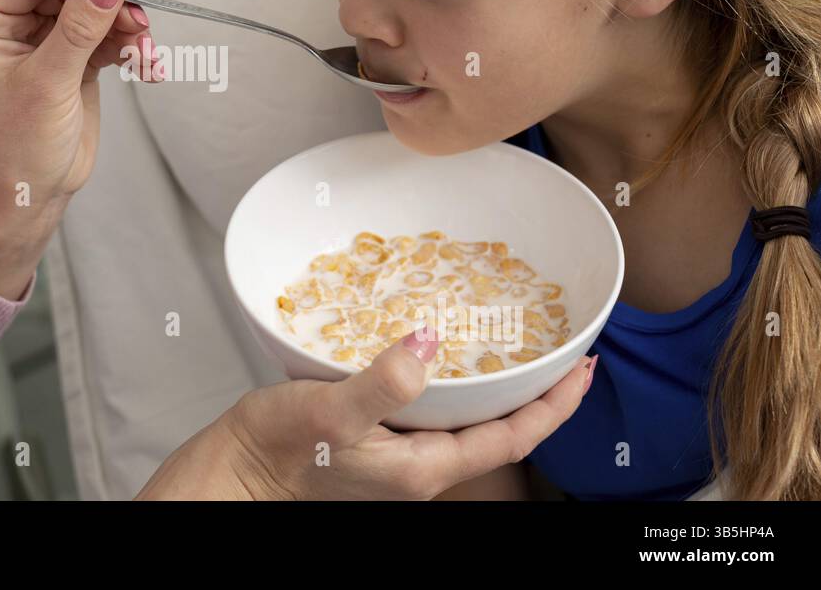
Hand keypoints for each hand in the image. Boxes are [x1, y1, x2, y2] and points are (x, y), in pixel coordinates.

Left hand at [0, 0, 156, 297]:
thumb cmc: (14, 153)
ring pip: (92, 13)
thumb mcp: (48, 84)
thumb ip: (81, 27)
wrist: (26, 201)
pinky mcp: (70, 64)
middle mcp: (10, 29)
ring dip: (124, 27)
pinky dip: (127, 48)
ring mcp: (42, 45)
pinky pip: (104, 39)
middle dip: (109, 2)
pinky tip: (144, 66)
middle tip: (140, 18)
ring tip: (143, 51)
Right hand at [138, 329, 592, 499]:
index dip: (554, 404)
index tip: (586, 366)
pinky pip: (428, 412)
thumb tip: (430, 343)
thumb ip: (383, 383)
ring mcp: (397, 458)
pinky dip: (449, 383)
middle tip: (557, 344)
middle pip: (496, 430)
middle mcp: (419, 468)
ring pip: (463, 420)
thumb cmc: (278, 451)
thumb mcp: (331, 411)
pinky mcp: (373, 442)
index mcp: (424, 466)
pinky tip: (435, 355)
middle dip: (533, 391)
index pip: (512, 437)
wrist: (235, 478)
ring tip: (509, 342)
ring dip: (492, 386)